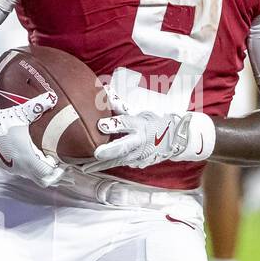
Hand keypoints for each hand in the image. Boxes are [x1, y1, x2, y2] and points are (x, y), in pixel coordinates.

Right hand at [0, 90, 65, 186]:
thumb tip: (52, 98)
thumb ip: (37, 106)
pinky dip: (36, 169)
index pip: (48, 174)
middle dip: (55, 174)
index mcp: (27, 157)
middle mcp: (22, 167)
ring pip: (35, 177)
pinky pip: (27, 173)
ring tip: (51, 160)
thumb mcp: (19, 114)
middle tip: (60, 163)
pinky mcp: (9, 166)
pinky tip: (38, 157)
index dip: (59, 170)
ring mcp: (15, 168)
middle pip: (44, 180)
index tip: (64, 162)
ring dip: (45, 172)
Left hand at [87, 89, 215, 171]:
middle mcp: (140, 142)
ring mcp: (139, 156)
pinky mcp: (138, 163)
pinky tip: (91, 167)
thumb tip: (105, 93)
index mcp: (140, 126)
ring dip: (101, 164)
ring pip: (118, 160)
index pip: (126, 124)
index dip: (113, 125)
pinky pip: (120, 163)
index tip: (100, 125)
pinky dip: (107, 165)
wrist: (174, 140)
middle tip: (96, 153)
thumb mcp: (140, 114)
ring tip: (84, 167)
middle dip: (109, 151)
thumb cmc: (153, 124)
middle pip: (123, 147)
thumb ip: (121, 108)